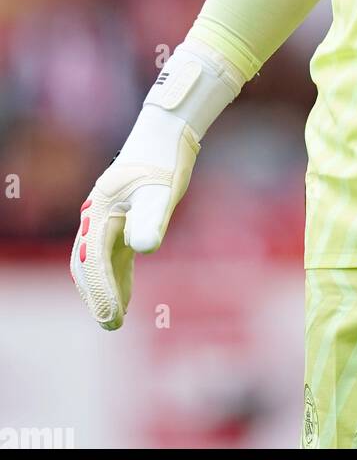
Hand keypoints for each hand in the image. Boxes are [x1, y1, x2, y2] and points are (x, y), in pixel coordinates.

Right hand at [70, 106, 199, 330]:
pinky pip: (110, 257)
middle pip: (87, 266)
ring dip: (104, 291)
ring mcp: (107, 220)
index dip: (102, 291)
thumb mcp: (161, 191)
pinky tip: (127, 297)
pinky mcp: (121, 221)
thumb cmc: (163, 161)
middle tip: (111, 324)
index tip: (113, 317)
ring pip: (97, 264)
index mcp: (100, 212)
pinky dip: (115, 278)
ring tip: (116, 318)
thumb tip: (143, 249)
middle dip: (96, 296)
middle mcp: (97, 218)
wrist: (166, 135)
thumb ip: (152, 218)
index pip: (95, 261)